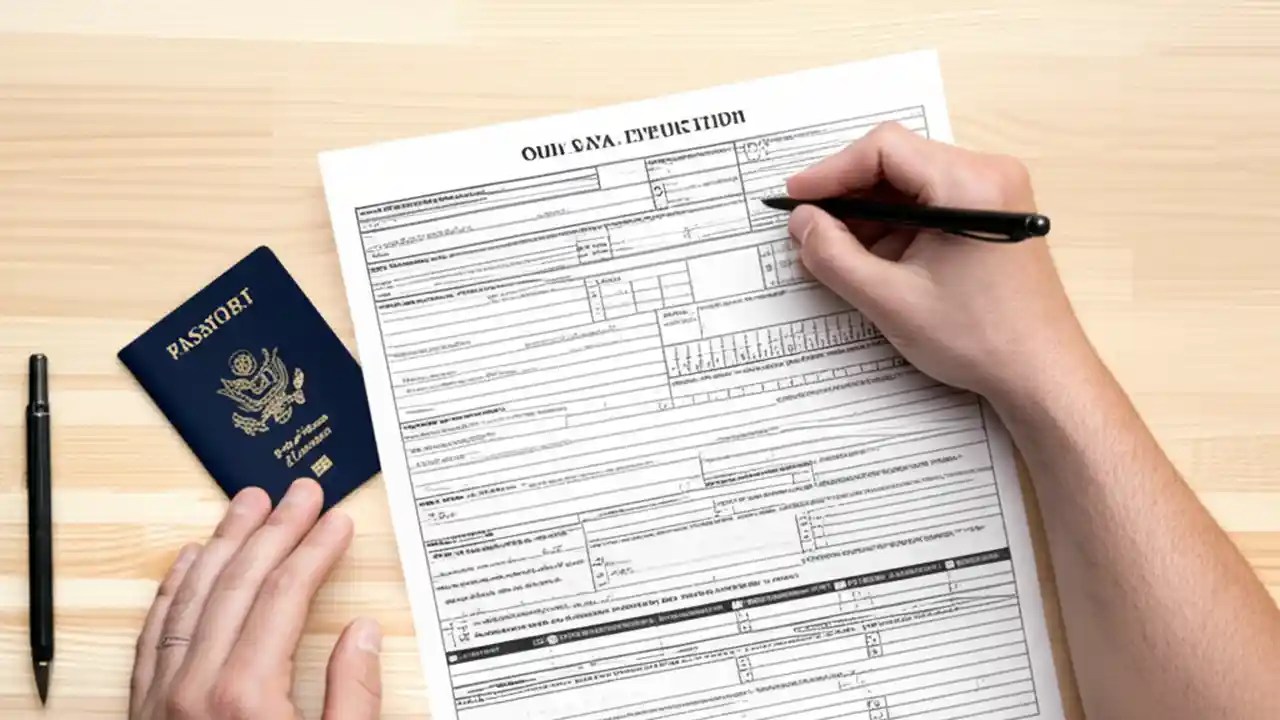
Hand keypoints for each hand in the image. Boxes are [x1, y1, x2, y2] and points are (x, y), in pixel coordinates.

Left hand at [130, 479, 380, 718]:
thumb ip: (353, 696)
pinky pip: (154, 634)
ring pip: (192, 598)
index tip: (336, 521)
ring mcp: (162, 696)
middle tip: (300, 493)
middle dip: (275, 531)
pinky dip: (174, 588)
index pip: (285, 596)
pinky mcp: (142, 708)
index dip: (315, 550)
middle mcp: (196, 686)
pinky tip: (189, 558)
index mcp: (247, 695)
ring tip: (249, 504)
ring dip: (224, 543)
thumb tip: (363, 632)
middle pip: (238, 584)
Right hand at [786, 122, 1093, 405]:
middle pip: (898, 161)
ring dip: (870, 214)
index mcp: (970, 184)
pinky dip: (897, 226)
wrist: (1042, 373)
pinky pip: (931, 203)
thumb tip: (802, 223)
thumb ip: (835, 256)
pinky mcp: (992, 216)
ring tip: (837, 253)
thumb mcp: (891, 300)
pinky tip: (872, 259)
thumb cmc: (982, 340)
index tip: (797, 199)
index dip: (832, 171)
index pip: (884, 149)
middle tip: (809, 228)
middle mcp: (988, 175)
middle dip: (848, 195)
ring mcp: (994, 194)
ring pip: (911, 184)